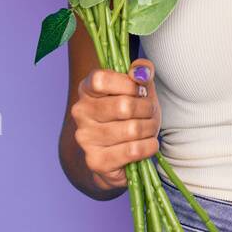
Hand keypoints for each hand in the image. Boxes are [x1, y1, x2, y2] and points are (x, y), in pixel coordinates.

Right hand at [69, 58, 160, 192]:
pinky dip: (149, 147)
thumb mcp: (140, 88)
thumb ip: (142, 71)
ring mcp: (85, 138)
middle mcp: (81, 112)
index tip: (139, 91)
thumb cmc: (132, 116)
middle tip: (150, 114)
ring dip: (150, 129)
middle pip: (124, 106)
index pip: (101, 79)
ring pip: (132, 129)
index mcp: (87, 89)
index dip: (128, 84)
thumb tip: (141, 72)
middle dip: (147, 110)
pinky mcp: (96, 161)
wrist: (121, 156)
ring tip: (148, 129)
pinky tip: (148, 144)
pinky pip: (133, 150)